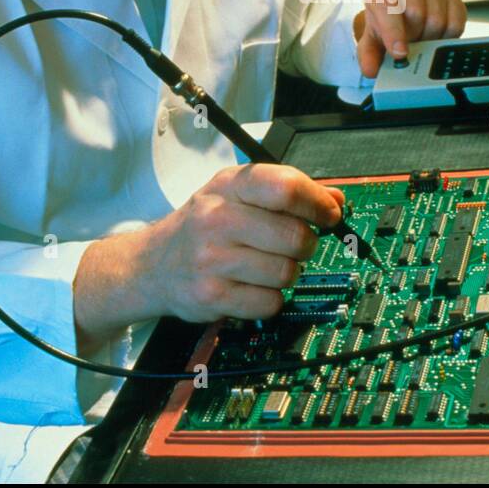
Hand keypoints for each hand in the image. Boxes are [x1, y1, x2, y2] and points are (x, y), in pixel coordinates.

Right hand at [73, 163, 344, 345]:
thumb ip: (286, 193)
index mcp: (229, 185)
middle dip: (306, 244)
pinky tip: (252, 287)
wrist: (152, 264)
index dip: (318, 203)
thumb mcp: (237, 194)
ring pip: (286, 272)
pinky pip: (270, 302)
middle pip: (294, 236)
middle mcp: (217, 218)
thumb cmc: (204, 225)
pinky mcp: (211, 297)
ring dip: (287, 273)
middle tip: (295, 245)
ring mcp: (212, 259)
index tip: (330, 214)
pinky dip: (270, 299)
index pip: (285, 187)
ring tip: (266, 266)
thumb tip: (336, 201)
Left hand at [353, 0, 466, 77]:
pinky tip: (436, 37)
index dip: (393, 30)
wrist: (402, 20)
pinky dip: (447, 37)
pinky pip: (456, 21)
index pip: (387, 2)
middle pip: (417, 12)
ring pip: (437, 19)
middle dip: (414, 36)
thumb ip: (368, 56)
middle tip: (409, 45)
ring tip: (421, 41)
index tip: (400, 53)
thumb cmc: (386, 28)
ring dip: (430, 38)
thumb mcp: (371, 43)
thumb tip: (371, 69)